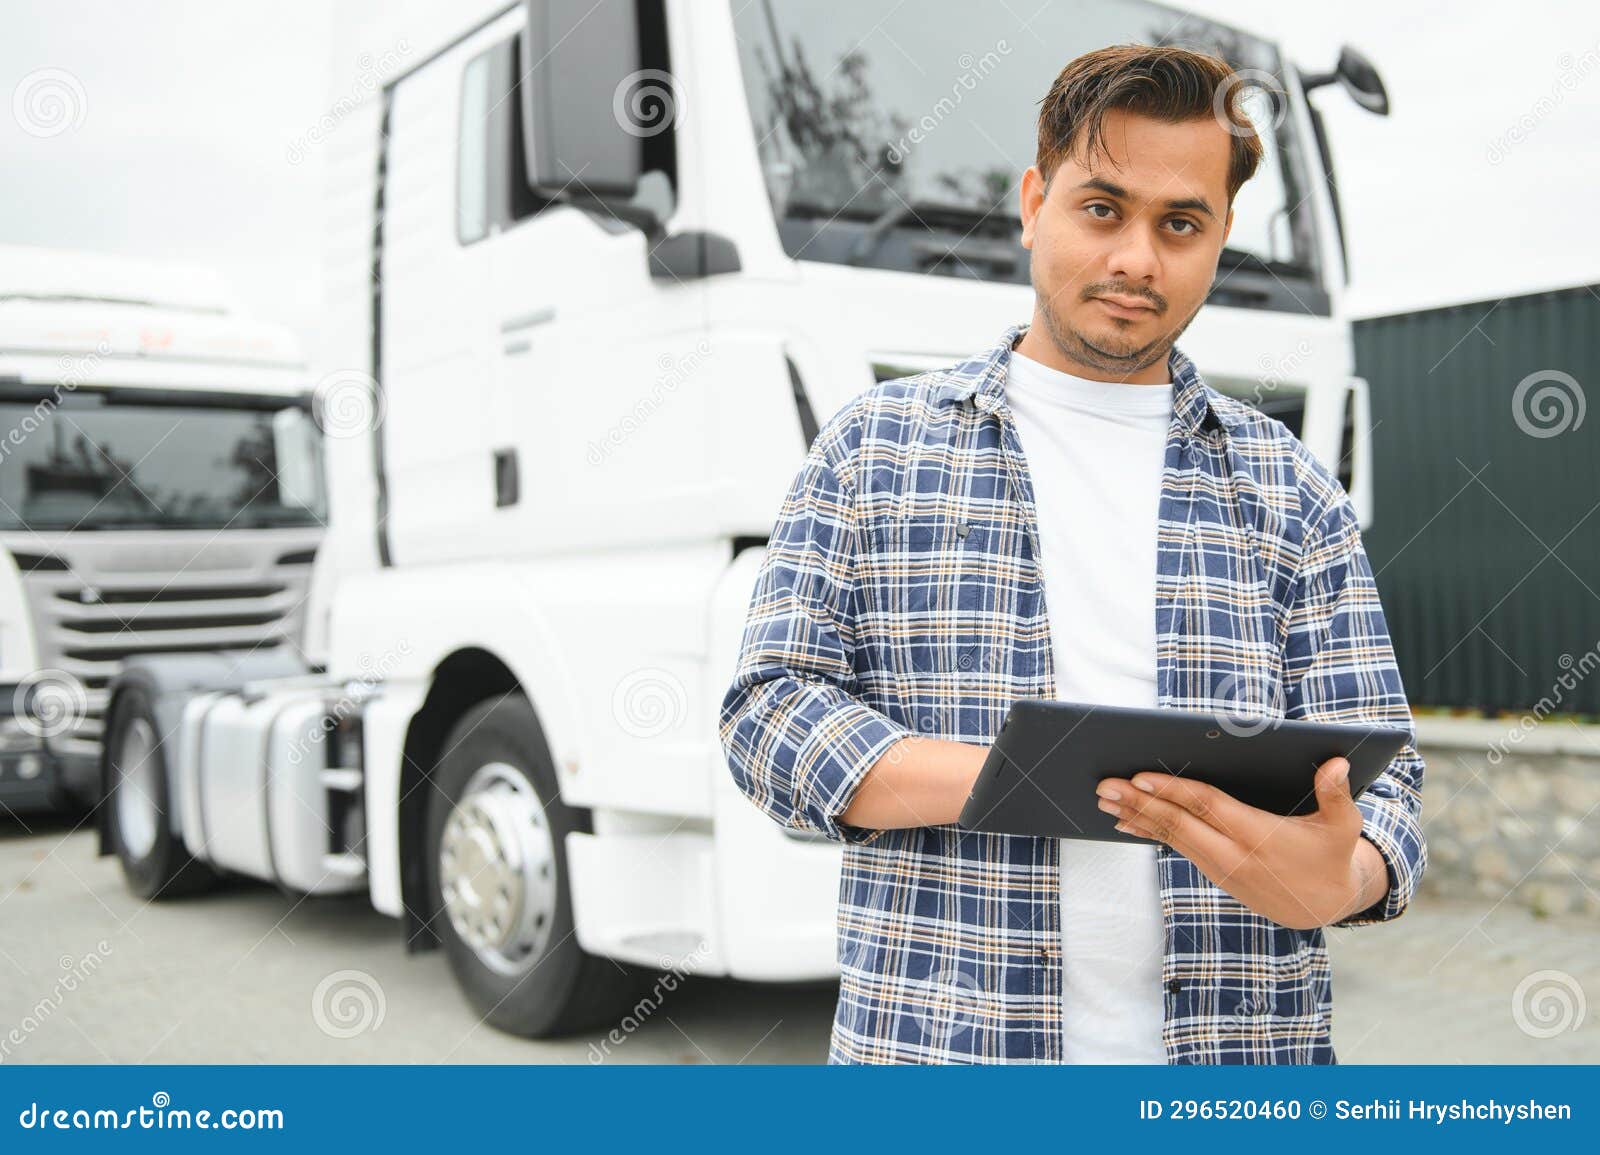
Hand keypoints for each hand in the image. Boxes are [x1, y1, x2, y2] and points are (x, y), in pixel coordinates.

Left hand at [1094, 756, 1386, 929]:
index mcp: (1259, 836)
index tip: (1140, 778)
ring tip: (1103, 800)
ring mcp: (1221, 867)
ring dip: (1135, 817)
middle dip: (1138, 804)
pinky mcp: (1216, 873)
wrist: (1325, 905)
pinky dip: (1149, 834)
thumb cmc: (1333, 856)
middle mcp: (1233, 854)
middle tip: (1103, 787)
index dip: (1172, 792)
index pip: (1207, 808)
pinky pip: (1177, 849)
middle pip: (1178, 824)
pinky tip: (1125, 823)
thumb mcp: (1344, 827)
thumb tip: (1337, 762)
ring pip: (1171, 838)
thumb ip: (1337, 795)